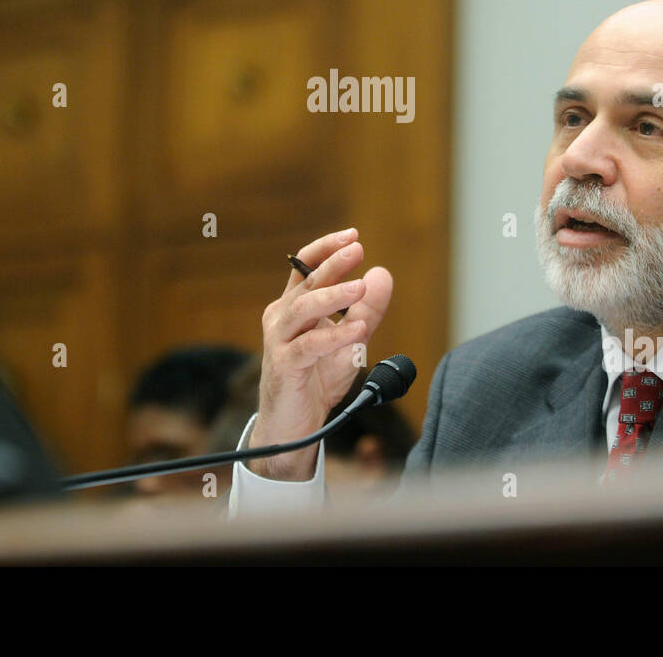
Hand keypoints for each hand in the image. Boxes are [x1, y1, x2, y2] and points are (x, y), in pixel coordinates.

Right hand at [248, 227, 392, 479]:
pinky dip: (335, 337)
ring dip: (333, 296)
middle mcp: (282, 318)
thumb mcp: (351, 340)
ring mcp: (280, 342)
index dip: (326, 249)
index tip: (353, 236)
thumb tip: (382, 273)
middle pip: (304, 283)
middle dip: (331, 264)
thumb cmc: (318, 379)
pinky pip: (309, 346)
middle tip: (356, 249)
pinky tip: (357, 332)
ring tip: (360, 287)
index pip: (305, 268)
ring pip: (302, 309)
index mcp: (293, 306)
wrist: (295, 426)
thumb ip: (366, 309)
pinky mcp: (284, 367)